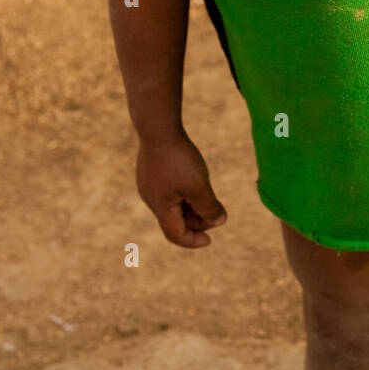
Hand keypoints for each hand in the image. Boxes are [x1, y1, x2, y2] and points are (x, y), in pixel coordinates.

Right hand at [136, 133, 227, 247]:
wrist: (158, 128)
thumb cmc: (179, 159)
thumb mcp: (199, 186)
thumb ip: (209, 207)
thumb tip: (219, 222)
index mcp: (160, 207)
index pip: (175, 234)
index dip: (192, 241)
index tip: (209, 241)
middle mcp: (151, 199)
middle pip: (175, 220)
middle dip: (197, 221)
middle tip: (218, 214)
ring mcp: (149, 184)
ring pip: (172, 205)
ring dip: (191, 208)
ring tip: (210, 199)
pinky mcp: (151, 172)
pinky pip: (169, 192)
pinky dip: (184, 195)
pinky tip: (195, 183)